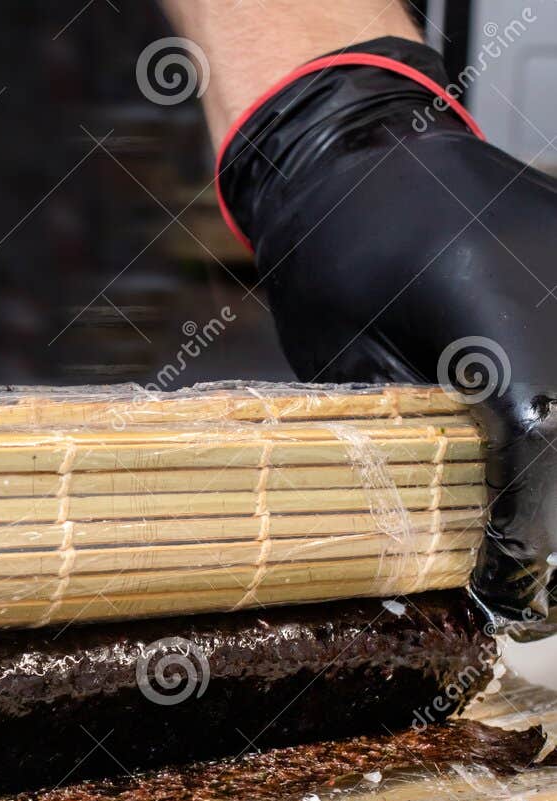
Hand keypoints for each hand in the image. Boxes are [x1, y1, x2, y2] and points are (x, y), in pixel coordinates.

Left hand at [218, 36, 556, 632]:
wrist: (357, 149)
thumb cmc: (334, 252)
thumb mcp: (353, 367)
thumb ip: (415, 442)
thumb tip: (449, 527)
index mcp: (490, 313)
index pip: (538, 443)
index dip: (529, 528)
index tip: (511, 581)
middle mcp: (554, 285)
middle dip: (547, 507)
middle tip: (522, 570)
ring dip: (549, 461)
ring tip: (522, 516)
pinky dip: (552, 406)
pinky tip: (528, 449)